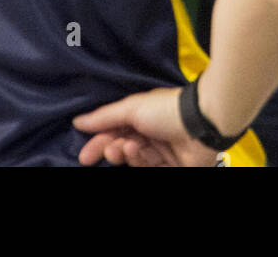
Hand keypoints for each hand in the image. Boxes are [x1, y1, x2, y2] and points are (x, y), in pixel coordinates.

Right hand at [73, 87, 219, 166]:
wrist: (199, 123)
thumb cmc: (164, 110)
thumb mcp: (130, 108)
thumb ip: (104, 117)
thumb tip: (78, 121)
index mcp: (140, 117)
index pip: (113, 132)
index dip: (98, 143)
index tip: (84, 156)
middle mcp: (149, 134)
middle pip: (122, 149)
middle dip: (113, 151)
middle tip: (111, 151)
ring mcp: (161, 152)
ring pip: (135, 160)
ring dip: (128, 155)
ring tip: (130, 147)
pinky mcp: (171, 167)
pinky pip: (150, 169)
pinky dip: (142, 162)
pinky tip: (140, 151)